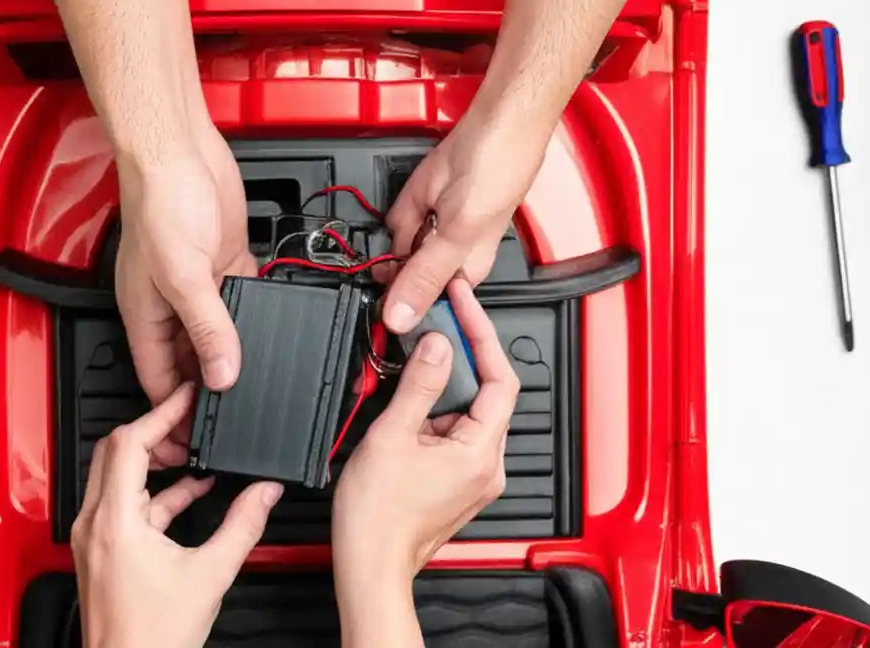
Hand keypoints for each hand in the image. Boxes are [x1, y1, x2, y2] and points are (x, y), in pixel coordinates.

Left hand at [72, 383, 283, 647]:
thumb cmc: (153, 637)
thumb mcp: (211, 574)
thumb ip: (243, 525)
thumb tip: (265, 492)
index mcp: (114, 522)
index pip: (129, 444)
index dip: (160, 414)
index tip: (184, 399)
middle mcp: (94, 524)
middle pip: (115, 451)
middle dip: (154, 430)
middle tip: (188, 418)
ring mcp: (93, 537)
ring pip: (118, 477)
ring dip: (157, 463)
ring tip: (196, 454)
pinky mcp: (100, 551)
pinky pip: (124, 504)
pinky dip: (155, 492)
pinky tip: (189, 493)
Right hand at [116, 123, 255, 408]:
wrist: (177, 149)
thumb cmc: (158, 201)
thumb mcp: (183, 273)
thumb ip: (206, 326)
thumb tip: (222, 375)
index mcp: (147, 316)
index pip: (161, 382)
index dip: (176, 415)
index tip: (195, 444)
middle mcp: (174, 306)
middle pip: (195, 363)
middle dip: (214, 391)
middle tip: (241, 420)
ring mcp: (203, 285)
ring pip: (223, 335)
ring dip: (240, 356)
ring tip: (264, 386)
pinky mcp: (228, 263)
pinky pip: (245, 302)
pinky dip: (259, 318)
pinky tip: (277, 335)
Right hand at [332, 281, 518, 644]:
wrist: (369, 566)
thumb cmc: (378, 518)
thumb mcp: (392, 435)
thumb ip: (419, 384)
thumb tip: (437, 344)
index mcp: (480, 452)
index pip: (499, 376)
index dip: (481, 332)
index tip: (462, 303)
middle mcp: (487, 465)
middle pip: (487, 392)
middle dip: (458, 356)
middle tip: (433, 323)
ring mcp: (474, 477)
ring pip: (468, 412)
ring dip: (442, 385)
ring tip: (408, 367)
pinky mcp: (458, 483)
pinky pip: (456, 433)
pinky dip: (435, 411)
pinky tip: (407, 405)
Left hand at [382, 112, 548, 333]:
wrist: (493, 122)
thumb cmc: (498, 174)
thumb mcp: (458, 235)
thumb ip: (425, 277)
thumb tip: (400, 320)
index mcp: (465, 272)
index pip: (426, 307)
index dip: (404, 309)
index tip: (385, 307)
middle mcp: (447, 256)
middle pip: (403, 280)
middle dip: (398, 264)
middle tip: (417, 237)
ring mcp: (430, 230)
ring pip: (394, 249)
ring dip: (400, 232)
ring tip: (429, 207)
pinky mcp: (417, 205)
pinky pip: (394, 221)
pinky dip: (398, 211)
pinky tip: (422, 196)